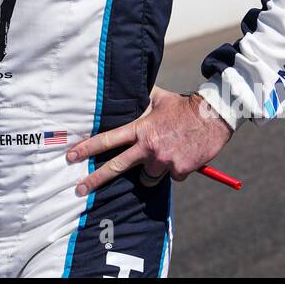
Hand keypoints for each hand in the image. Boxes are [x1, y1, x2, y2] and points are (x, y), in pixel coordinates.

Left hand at [65, 88, 232, 196]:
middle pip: (116, 167)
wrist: (214, 116)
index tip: (70, 157)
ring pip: (148, 177)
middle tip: (78, 190)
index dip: (87, 149)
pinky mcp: (180, 170)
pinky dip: (176, 169)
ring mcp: (164, 161)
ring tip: (167, 152)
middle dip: (95, 180)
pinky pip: (172, 176)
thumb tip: (126, 93)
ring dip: (153, 170)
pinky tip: (184, 154)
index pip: (108, 140)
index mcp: (140, 129)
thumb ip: (140, 102)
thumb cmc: (184, 105)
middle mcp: (148, 147)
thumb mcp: (158, 99)